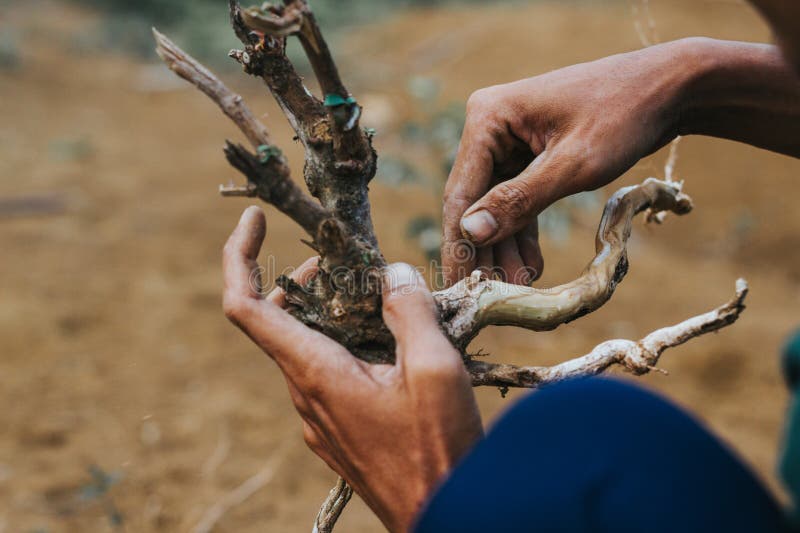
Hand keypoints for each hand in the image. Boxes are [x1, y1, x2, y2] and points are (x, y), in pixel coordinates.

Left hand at [223, 207, 482, 531]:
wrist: (446, 518)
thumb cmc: (439, 452)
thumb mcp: (435, 370)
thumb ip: (409, 312)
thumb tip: (392, 274)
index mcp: (315, 373)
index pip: (245, 306)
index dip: (238, 255)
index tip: (254, 218)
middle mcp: (305, 394)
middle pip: (281, 319)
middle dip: (309, 280)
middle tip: (355, 264)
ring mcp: (319, 417)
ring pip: (309, 347)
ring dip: (337, 314)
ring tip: (389, 302)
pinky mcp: (338, 430)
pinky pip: (329, 374)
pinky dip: (350, 344)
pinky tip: (397, 348)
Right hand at [441, 39, 700, 285]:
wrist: (669, 87)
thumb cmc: (623, 115)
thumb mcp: (572, 164)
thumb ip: (519, 200)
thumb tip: (469, 233)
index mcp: (487, 118)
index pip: (462, 193)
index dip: (460, 245)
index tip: (458, 291)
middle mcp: (489, 128)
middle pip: (475, 202)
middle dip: (488, 251)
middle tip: (495, 299)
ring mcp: (507, 142)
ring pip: (496, 206)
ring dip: (507, 247)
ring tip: (521, 288)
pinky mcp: (528, 155)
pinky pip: (518, 199)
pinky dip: (524, 231)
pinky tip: (532, 266)